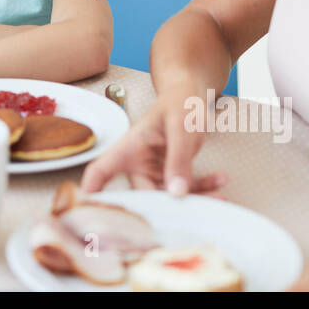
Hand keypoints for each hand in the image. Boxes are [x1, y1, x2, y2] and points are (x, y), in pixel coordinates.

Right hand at [80, 81, 226, 197]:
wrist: (192, 95)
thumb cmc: (179, 102)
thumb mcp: (180, 127)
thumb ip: (178, 158)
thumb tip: (177, 192)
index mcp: (129, 148)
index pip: (101, 169)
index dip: (93, 189)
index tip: (88, 207)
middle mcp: (138, 163)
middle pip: (141, 196)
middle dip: (165, 209)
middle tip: (191, 214)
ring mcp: (155, 170)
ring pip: (169, 197)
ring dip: (194, 199)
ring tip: (218, 199)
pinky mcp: (173, 173)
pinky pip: (187, 188)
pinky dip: (205, 188)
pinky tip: (220, 181)